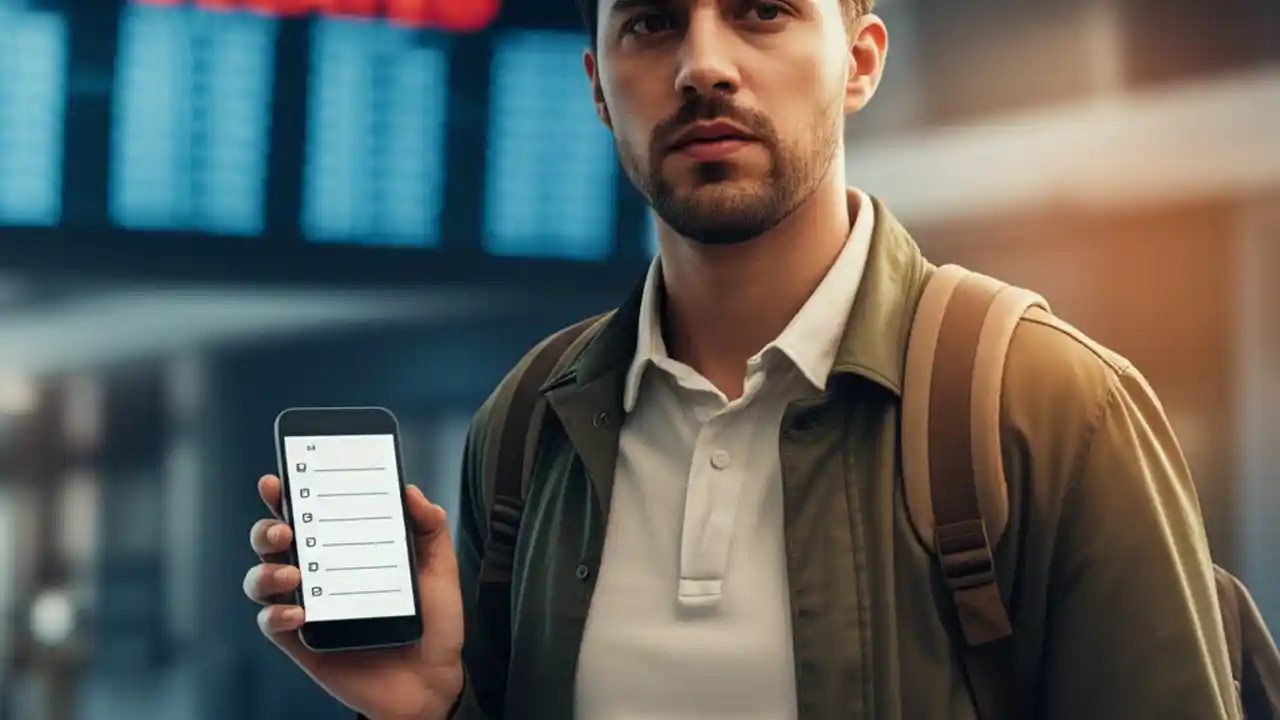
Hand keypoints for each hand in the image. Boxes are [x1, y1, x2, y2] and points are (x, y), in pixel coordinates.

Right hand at [243, 475, 463, 719]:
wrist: (433, 681)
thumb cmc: (433, 622)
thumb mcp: (438, 568)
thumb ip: (430, 526)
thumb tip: (411, 490)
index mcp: (345, 549)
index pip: (308, 515)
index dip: (285, 495)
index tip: (277, 480)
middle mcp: (319, 574)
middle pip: (273, 542)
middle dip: (266, 528)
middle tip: (284, 528)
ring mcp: (307, 607)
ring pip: (261, 580)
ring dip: (265, 570)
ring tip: (292, 573)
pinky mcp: (301, 643)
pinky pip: (271, 624)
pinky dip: (275, 614)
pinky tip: (297, 613)